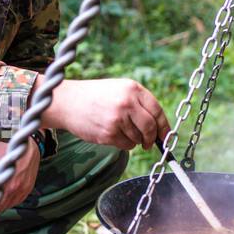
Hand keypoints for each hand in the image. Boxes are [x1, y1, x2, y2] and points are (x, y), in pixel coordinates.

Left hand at [0, 138, 40, 211]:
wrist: (25, 143)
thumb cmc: (6, 148)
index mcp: (2, 179)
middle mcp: (14, 186)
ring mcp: (23, 188)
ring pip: (8, 205)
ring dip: (0, 204)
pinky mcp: (28, 188)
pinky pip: (18, 201)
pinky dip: (10, 200)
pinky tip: (5, 194)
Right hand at [38, 78, 169, 151]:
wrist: (67, 102)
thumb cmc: (95, 96)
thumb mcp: (119, 89)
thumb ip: (139, 103)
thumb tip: (159, 127)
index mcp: (132, 88)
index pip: (157, 110)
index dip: (164, 126)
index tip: (166, 135)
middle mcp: (127, 103)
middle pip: (150, 127)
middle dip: (152, 138)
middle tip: (149, 143)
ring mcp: (117, 119)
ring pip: (138, 138)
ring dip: (135, 140)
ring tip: (120, 131)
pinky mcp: (108, 133)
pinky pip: (126, 145)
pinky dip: (124, 143)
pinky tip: (112, 134)